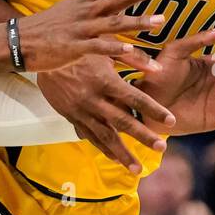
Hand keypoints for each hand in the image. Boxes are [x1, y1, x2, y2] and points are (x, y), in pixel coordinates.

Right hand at [14, 0, 172, 72]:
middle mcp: (85, 12)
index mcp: (84, 3)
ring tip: (160, 21)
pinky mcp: (74, 48)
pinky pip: (98, 47)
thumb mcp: (65, 12)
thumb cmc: (42, 30)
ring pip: (113, 22)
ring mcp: (80, 29)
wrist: (16, 41)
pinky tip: (130, 49)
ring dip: (138, 20)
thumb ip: (85, 6)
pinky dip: (115, 47)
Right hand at [38, 53, 176, 169]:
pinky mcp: (71, 117)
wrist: (43, 57)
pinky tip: (115, 159)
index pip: (135, 99)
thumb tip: (158, 68)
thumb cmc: (79, 48)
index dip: (154, 110)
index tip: (171, 121)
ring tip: (138, 168)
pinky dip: (103, 149)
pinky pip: (89, 136)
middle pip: (123, 122)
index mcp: (105, 81)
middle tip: (162, 148)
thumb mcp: (105, 46)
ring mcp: (81, 111)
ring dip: (122, 154)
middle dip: (143, 137)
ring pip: (105, 137)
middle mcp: (94, 100)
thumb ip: (133, 58)